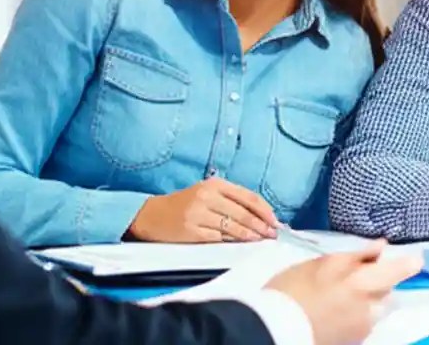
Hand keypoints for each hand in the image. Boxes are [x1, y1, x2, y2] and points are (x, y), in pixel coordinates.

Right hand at [127, 177, 278, 242]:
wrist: (153, 215)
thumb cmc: (185, 204)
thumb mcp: (207, 193)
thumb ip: (231, 201)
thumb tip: (261, 216)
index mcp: (214, 184)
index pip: (248, 196)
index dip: (264, 210)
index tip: (275, 220)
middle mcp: (207, 197)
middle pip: (243, 213)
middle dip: (261, 225)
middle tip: (273, 234)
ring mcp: (199, 214)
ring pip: (233, 227)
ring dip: (250, 236)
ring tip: (261, 240)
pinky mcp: (192, 231)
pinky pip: (219, 238)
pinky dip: (233, 242)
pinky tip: (242, 244)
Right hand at [266, 241, 423, 344]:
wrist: (273, 329)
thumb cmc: (294, 290)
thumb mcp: (322, 264)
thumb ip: (356, 257)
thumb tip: (381, 248)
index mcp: (364, 284)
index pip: (400, 271)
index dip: (408, 262)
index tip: (413, 257)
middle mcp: (370, 309)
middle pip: (388, 291)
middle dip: (378, 283)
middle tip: (354, 276)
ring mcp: (363, 329)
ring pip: (376, 308)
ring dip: (367, 299)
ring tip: (337, 294)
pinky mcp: (353, 342)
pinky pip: (363, 323)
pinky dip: (355, 314)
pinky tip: (332, 310)